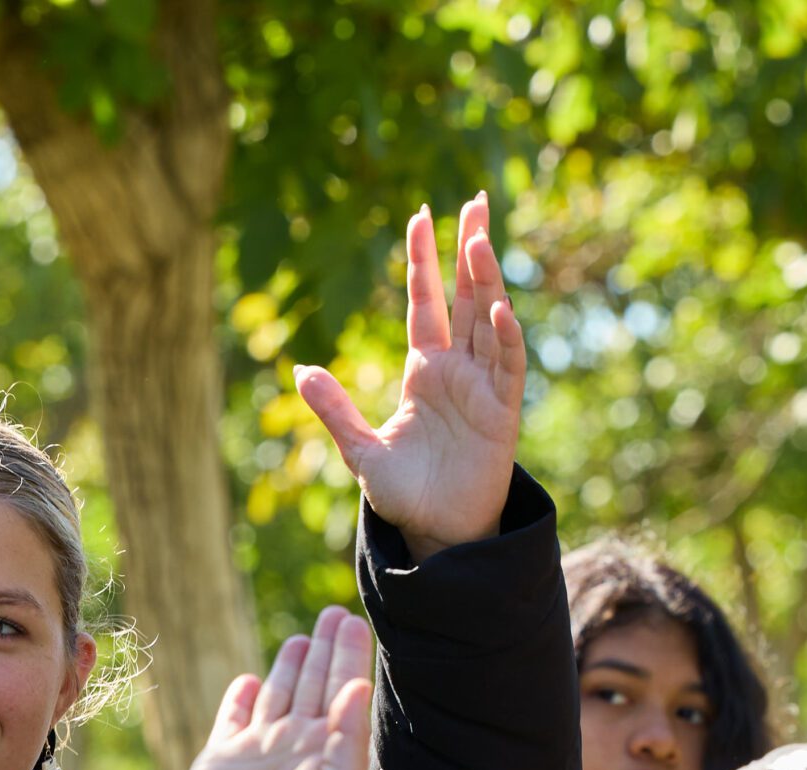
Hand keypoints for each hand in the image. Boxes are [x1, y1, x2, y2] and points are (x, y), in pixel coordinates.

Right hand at [185, 607, 374, 769]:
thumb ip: (349, 734)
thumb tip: (359, 683)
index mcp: (330, 750)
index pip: (342, 689)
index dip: (348, 655)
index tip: (353, 621)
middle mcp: (296, 746)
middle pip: (312, 685)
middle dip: (323, 650)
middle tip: (334, 614)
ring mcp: (258, 753)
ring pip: (276, 696)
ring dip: (289, 667)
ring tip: (302, 638)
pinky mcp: (221, 762)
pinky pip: (233, 720)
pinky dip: (241, 700)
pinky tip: (251, 682)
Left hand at [295, 195, 526, 559]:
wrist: (435, 533)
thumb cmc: (404, 493)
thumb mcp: (359, 449)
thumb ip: (334, 409)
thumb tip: (299, 369)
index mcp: (424, 371)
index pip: (426, 303)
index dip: (423, 261)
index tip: (422, 216)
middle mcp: (457, 370)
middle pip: (466, 296)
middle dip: (469, 250)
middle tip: (474, 201)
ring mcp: (483, 387)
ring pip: (489, 321)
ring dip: (485, 281)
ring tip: (477, 240)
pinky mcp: (502, 413)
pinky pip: (507, 368)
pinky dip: (505, 339)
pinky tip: (499, 309)